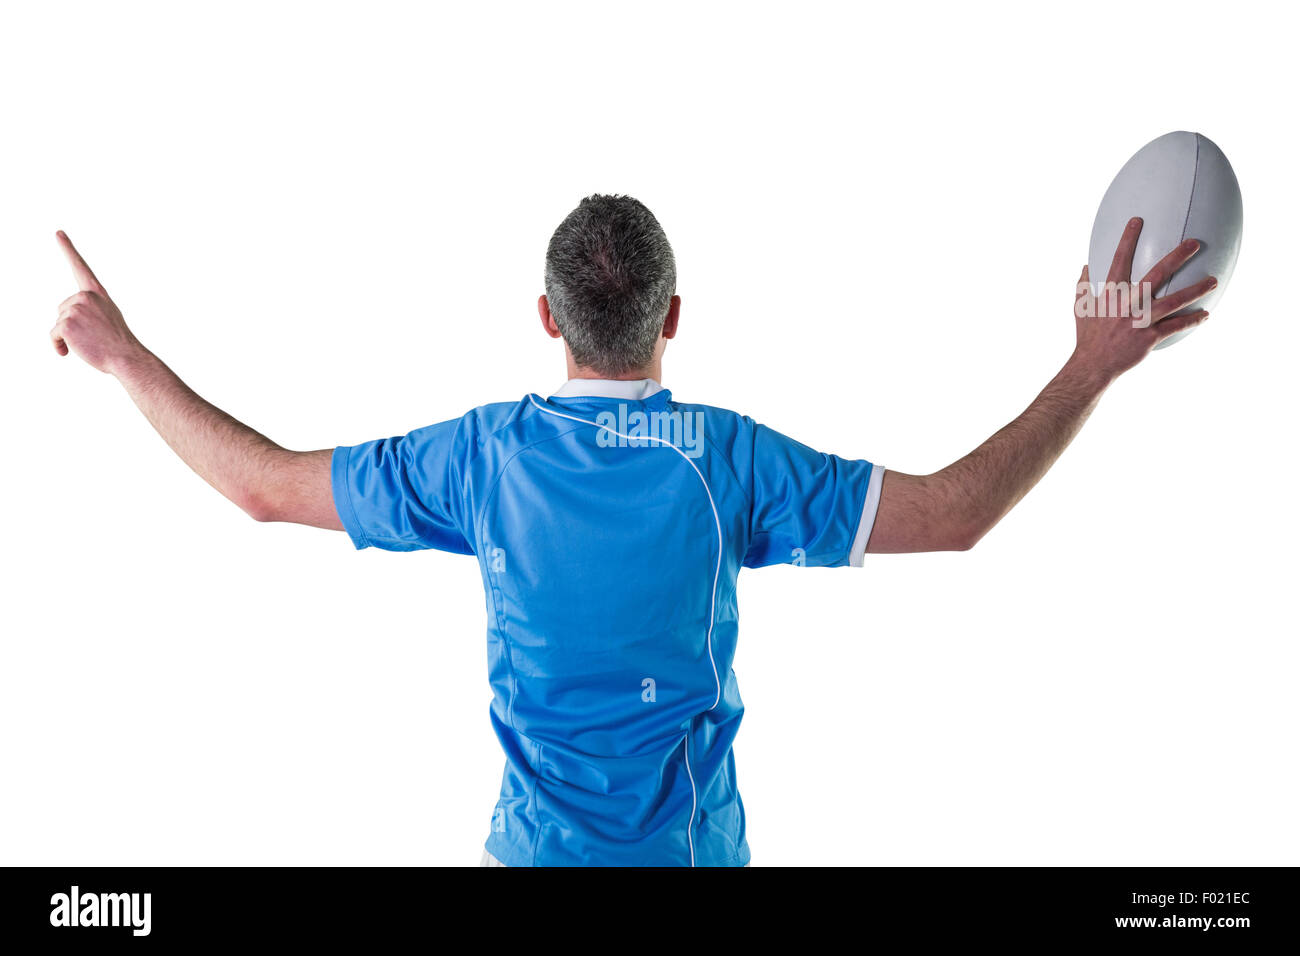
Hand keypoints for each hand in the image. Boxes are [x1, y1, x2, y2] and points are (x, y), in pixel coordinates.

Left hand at [51, 231, 145, 374]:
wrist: (126, 357)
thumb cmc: (119, 343)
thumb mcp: (109, 318)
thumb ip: (91, 310)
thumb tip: (69, 320)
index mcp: (98, 294)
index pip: (80, 267)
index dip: (68, 249)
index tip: (58, 233)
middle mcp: (86, 297)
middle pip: (64, 309)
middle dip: (72, 324)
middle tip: (92, 336)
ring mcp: (75, 308)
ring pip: (59, 322)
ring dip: (68, 336)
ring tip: (88, 343)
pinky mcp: (66, 322)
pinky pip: (53, 334)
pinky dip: (59, 345)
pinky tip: (70, 352)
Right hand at [1070, 217, 1216, 382]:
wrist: (1093, 364)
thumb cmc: (1088, 336)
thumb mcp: (1080, 309)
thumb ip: (1083, 286)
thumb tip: (1086, 267)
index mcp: (1110, 294)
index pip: (1119, 260)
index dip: (1127, 239)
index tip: (1137, 220)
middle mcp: (1127, 304)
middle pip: (1156, 275)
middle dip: (1176, 257)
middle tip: (1194, 243)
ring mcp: (1139, 321)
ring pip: (1173, 301)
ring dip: (1195, 290)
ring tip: (1213, 281)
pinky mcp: (1149, 338)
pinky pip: (1175, 326)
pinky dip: (1191, 321)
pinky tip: (1205, 315)